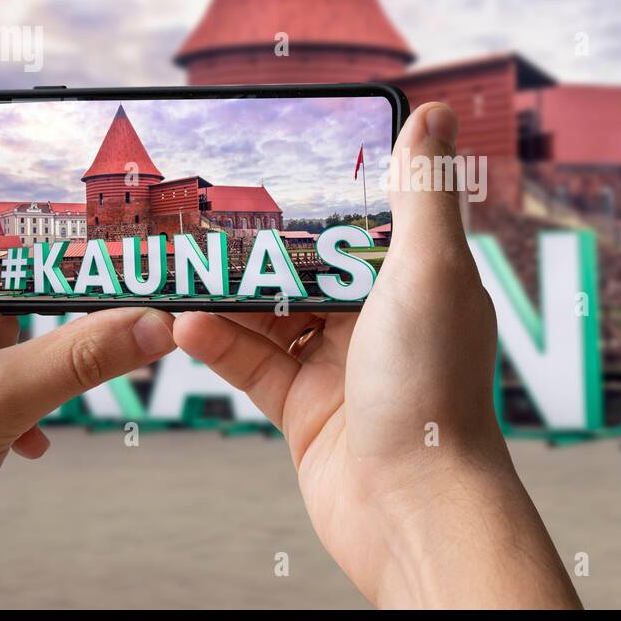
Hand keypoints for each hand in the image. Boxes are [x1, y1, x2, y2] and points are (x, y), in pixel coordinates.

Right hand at [173, 102, 580, 607]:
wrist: (411, 507)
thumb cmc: (433, 386)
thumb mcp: (428, 270)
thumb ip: (422, 192)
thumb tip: (437, 112)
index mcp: (420, 281)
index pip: (366, 218)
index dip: (326, 187)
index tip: (278, 154)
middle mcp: (382, 320)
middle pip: (310, 264)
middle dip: (262, 239)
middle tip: (205, 206)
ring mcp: (340, 365)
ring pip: (272, 311)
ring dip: (229, 291)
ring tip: (183, 262)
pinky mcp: (303, 408)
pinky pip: (252, 363)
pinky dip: (219, 343)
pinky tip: (185, 324)